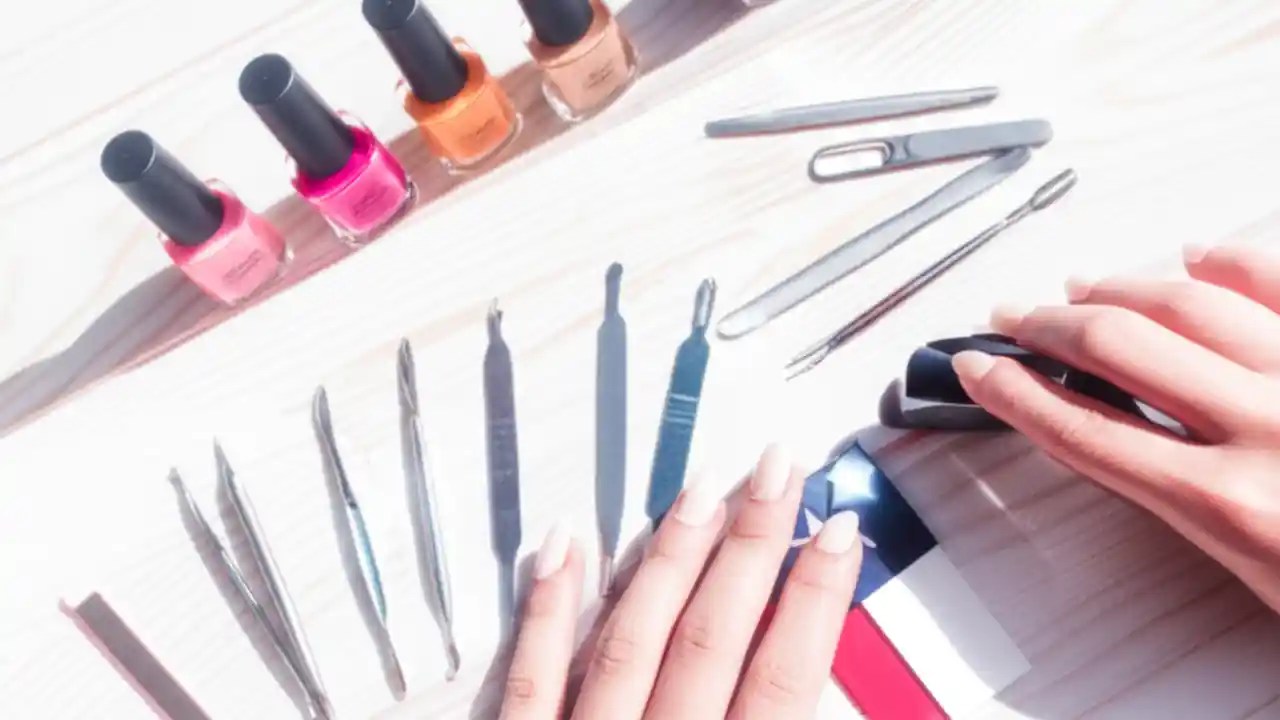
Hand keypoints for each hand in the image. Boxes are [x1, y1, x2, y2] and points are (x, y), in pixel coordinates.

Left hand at [498, 446, 863, 719]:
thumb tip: (825, 685)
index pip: (784, 679)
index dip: (815, 601)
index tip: (838, 533)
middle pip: (712, 638)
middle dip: (751, 546)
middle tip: (779, 470)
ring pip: (633, 639)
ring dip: (671, 558)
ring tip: (702, 489)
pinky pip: (533, 676)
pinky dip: (549, 606)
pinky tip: (567, 544)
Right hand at [953, 243, 1279, 612]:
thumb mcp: (1270, 585)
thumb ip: (1202, 516)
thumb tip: (1143, 456)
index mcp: (1235, 510)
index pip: (1084, 431)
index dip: (1014, 392)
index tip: (978, 368)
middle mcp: (1268, 432)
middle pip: (1118, 350)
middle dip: (1046, 327)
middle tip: (1013, 319)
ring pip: (1188, 301)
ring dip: (1118, 287)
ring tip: (1081, 286)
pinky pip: (1278, 283)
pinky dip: (1228, 260)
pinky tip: (1195, 256)